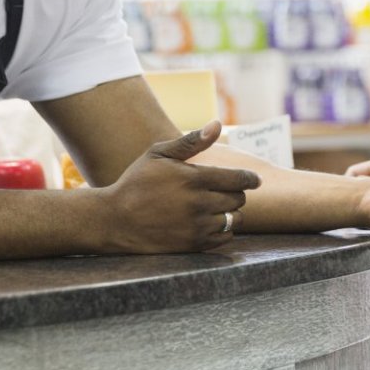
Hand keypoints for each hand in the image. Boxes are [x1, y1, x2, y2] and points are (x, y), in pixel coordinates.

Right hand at [96, 122, 261, 252]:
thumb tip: (217, 124)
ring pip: (234, 219)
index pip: (239, 179)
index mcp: (194, 178)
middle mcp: (200, 203)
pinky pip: (225, 238)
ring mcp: (198, 226)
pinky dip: (224, 230)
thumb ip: (190, 142)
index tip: (254, 180)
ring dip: (230, 212)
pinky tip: (211, 223)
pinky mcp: (194, 244)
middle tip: (224, 191)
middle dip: (235, 193)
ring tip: (216, 207)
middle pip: (239, 199)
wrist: (115, 219)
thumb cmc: (137, 182)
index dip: (250, 179)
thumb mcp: (158, 154)